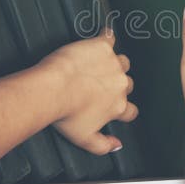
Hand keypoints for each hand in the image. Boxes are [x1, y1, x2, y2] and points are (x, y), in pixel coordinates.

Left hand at [39, 30, 137, 154]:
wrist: (53, 88)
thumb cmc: (65, 113)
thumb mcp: (84, 139)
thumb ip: (103, 145)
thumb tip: (116, 146)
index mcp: (117, 106)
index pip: (131, 110)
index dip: (124, 109)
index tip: (115, 107)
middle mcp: (120, 84)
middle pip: (127, 84)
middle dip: (117, 84)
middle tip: (101, 86)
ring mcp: (112, 63)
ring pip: (122, 62)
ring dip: (114, 63)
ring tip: (100, 64)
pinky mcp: (102, 46)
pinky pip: (109, 38)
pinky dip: (106, 38)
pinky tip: (103, 38)